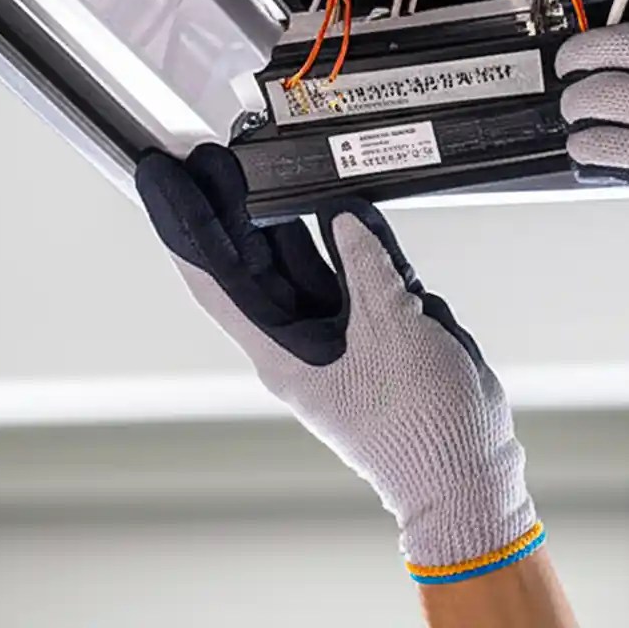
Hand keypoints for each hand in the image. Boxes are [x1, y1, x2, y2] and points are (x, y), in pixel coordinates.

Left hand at [134, 146, 541, 582]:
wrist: (466, 472)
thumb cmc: (421, 427)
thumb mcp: (393, 331)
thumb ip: (367, 267)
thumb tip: (347, 216)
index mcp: (282, 350)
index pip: (212, 275)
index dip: (183, 220)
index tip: (162, 175)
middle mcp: (300, 341)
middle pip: (249, 262)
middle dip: (228, 207)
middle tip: (215, 157)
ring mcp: (338, 338)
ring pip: (300, 264)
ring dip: (288, 218)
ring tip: (273, 169)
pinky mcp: (376, 337)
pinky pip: (353, 277)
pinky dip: (349, 243)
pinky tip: (346, 207)